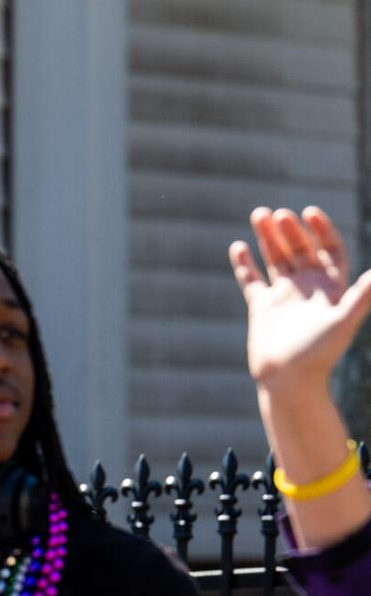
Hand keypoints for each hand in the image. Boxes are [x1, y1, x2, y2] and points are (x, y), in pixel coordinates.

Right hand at [230, 206, 370, 395]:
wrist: (289, 382)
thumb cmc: (319, 353)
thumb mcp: (344, 320)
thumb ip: (363, 295)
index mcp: (331, 290)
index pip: (330, 251)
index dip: (323, 231)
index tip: (309, 213)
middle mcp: (309, 290)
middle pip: (301, 250)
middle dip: (290, 230)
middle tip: (278, 214)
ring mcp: (284, 297)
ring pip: (276, 258)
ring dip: (268, 237)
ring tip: (258, 214)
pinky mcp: (261, 307)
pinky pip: (251, 279)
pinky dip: (244, 263)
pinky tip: (238, 246)